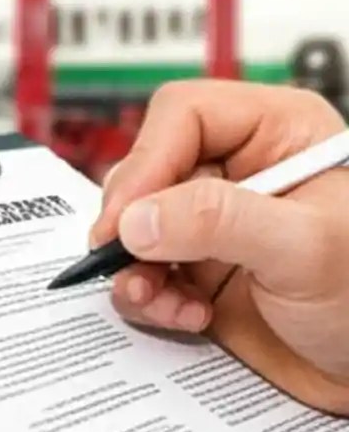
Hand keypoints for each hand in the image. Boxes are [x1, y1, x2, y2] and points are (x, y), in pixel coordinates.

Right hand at [90, 80, 348, 413]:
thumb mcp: (305, 248)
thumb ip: (219, 223)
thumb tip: (138, 219)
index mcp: (277, 136)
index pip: (184, 117)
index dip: (148, 161)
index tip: (127, 217)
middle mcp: (238, 175)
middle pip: (148, 170)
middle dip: (132, 222)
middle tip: (126, 257)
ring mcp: (212, 228)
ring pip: (134, 226)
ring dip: (133, 268)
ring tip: (154, 294)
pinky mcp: (196, 275)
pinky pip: (140, 274)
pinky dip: (147, 300)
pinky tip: (185, 314)